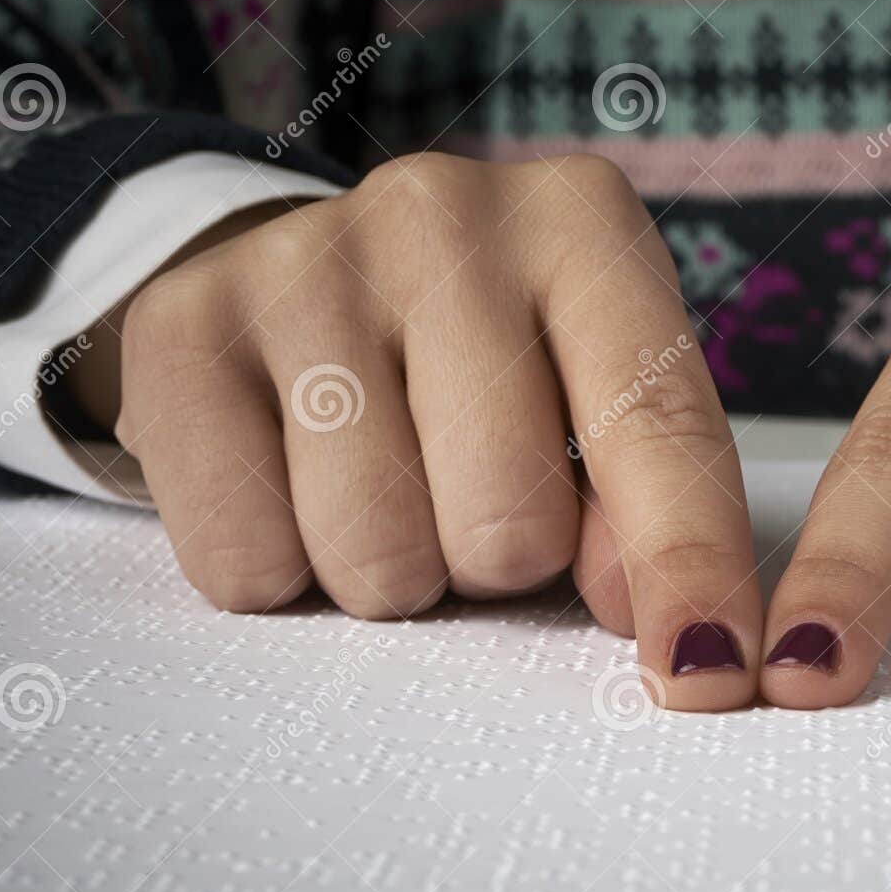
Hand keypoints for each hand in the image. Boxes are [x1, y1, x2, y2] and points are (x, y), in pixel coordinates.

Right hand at [109, 153, 761, 710]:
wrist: (302, 285)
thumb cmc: (489, 365)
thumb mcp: (598, 403)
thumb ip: (650, 505)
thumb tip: (680, 632)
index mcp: (583, 224)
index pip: (659, 429)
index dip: (690, 570)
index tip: (708, 676)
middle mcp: (444, 215)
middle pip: (508, 525)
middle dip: (500, 559)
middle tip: (470, 499)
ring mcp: (301, 263)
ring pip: (377, 557)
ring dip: (394, 571)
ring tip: (388, 488)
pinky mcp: (181, 332)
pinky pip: (249, 563)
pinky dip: (282, 569)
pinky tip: (296, 488)